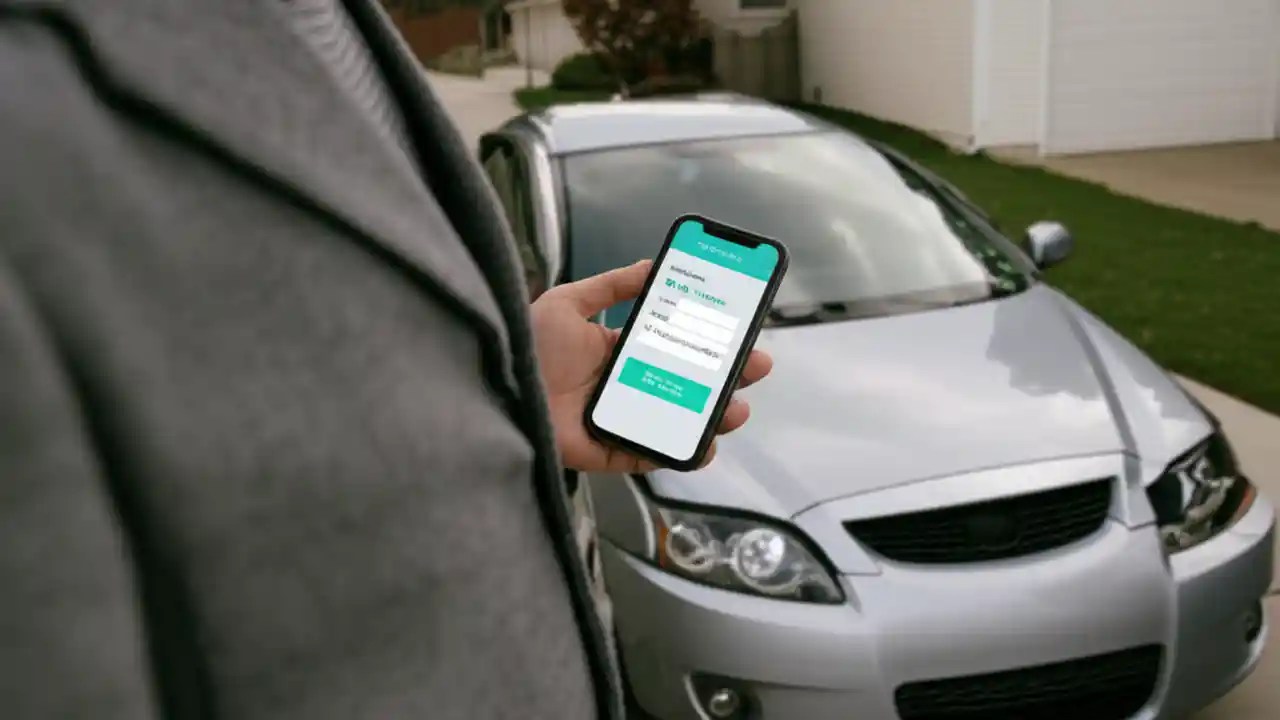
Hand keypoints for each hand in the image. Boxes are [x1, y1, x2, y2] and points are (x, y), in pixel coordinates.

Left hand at [530, 260, 772, 473]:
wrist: (495, 385)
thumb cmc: (526, 343)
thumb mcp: (568, 302)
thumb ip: (611, 286)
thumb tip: (652, 265)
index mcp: (614, 353)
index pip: (672, 348)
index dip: (706, 343)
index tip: (738, 332)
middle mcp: (621, 387)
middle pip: (685, 386)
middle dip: (724, 379)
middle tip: (755, 367)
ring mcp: (618, 420)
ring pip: (676, 422)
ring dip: (713, 417)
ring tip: (737, 409)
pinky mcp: (608, 450)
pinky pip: (651, 456)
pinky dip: (682, 454)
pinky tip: (706, 445)